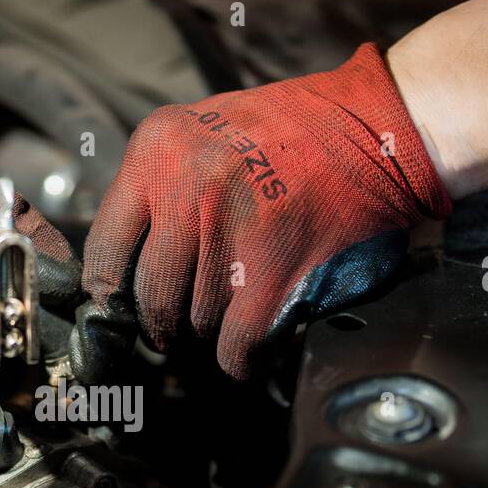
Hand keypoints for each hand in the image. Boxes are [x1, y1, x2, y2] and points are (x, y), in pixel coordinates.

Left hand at [70, 43, 451, 381]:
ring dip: (219, 328)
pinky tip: (259, 341)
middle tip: (187, 322)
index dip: (112, 296)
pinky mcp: (273, 274)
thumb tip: (119, 278)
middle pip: (149, 298)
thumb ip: (159, 193)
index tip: (124, 313)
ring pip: (195, 323)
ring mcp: (229, 230)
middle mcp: (185, 185)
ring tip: (247, 300)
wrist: (383, 130)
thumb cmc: (297, 138)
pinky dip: (246, 357)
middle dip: (167, 322)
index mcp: (157, 149)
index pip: (104, 250)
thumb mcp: (205, 136)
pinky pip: (235, 347)